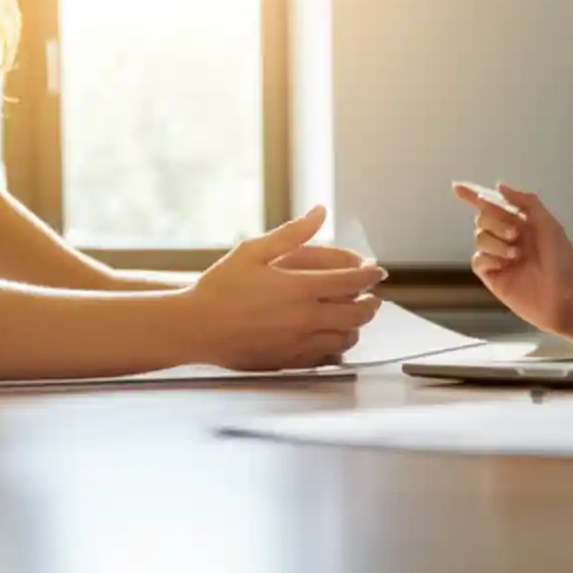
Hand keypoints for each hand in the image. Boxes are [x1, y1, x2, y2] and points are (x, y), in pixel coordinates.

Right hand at [187, 207, 386, 369]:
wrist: (195, 327)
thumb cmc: (220, 287)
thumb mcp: (253, 250)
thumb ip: (292, 233)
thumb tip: (320, 212)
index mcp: (299, 287)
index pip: (351, 281)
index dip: (370, 275)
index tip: (377, 271)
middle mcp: (305, 317)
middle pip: (357, 313)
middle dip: (371, 303)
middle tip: (372, 297)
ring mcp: (299, 342)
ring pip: (346, 337)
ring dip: (357, 326)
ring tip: (356, 317)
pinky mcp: (290, 360)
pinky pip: (327, 357)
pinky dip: (339, 346)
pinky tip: (335, 338)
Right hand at [453, 182, 572, 334]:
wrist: (564, 296)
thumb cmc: (563, 260)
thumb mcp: (548, 224)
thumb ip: (525, 202)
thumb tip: (499, 186)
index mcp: (521, 222)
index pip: (492, 205)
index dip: (473, 195)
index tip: (456, 187)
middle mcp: (508, 238)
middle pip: (483, 218)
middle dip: (495, 222)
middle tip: (515, 235)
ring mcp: (499, 257)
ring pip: (479, 237)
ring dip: (496, 242)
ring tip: (516, 254)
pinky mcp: (493, 276)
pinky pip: (478, 260)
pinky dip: (489, 257)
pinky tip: (505, 264)